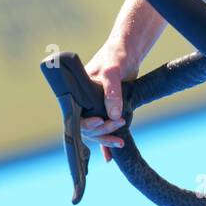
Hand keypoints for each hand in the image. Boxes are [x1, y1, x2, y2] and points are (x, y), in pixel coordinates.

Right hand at [81, 36, 139, 162]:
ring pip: (96, 130)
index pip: (76, 116)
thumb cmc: (116, 55)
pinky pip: (104, 128)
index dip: (86, 124)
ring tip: (120, 142)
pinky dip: (106, 141)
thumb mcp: (112, 71)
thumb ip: (111, 91)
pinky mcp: (107, 108)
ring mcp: (95, 105)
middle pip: (87, 126)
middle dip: (100, 131)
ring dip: (105, 138)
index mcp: (78, 92)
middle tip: (117, 125)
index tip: (99, 122)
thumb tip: (112, 115)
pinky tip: (109, 156)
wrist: (129, 49)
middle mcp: (84, 101)